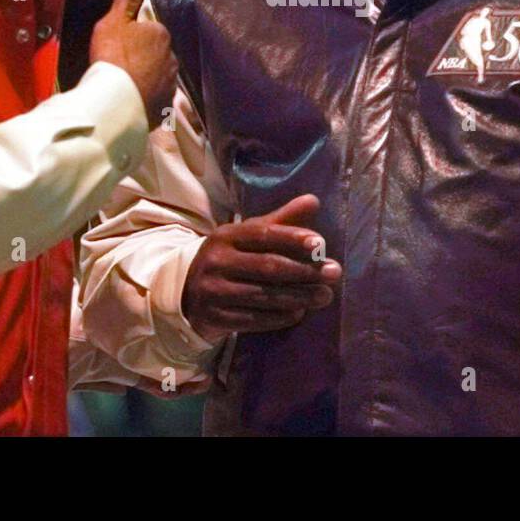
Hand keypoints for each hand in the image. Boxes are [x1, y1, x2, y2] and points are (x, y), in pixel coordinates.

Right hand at [88, 0, 176, 128]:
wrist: (116, 101)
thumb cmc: (113, 57)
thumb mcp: (113, 21)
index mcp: (160, 33)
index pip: (149, 31)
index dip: (132, 38)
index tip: (117, 48)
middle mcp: (172, 57)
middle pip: (155, 54)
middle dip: (141, 58)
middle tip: (119, 67)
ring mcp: (170, 83)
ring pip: (157, 75)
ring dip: (145, 78)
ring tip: (124, 86)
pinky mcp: (166, 105)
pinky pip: (156, 97)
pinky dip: (146, 97)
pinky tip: (131, 100)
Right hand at [181, 195, 341, 342]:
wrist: (185, 291)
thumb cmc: (229, 258)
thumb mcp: (247, 235)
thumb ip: (280, 221)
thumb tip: (314, 200)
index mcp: (227, 235)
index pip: (263, 234)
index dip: (292, 238)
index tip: (321, 244)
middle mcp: (218, 261)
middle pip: (267, 267)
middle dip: (304, 271)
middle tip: (334, 273)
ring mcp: (214, 291)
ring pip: (264, 295)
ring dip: (299, 297)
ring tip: (325, 296)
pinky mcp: (215, 317)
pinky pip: (254, 319)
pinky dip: (279, 317)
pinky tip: (299, 313)